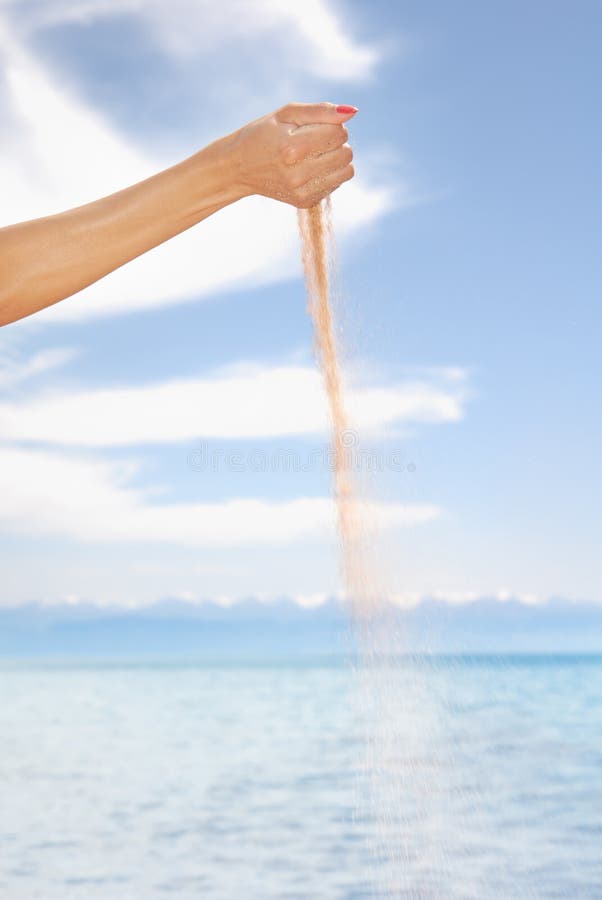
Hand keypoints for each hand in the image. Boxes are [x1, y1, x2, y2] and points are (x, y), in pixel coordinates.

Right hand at [228, 102, 356, 207]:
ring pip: (346, 171)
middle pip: (346, 153)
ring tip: (316, 154)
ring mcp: (301, 191)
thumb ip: (321, 111)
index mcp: (291, 148)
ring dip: (337, 159)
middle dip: (337, 142)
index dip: (332, 125)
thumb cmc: (263, 134)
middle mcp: (297, 173)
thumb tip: (352, 112)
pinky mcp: (304, 202)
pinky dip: (329, 173)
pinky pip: (335, 184)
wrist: (239, 167)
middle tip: (315, 140)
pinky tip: (310, 169)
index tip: (314, 126)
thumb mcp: (287, 113)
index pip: (338, 133)